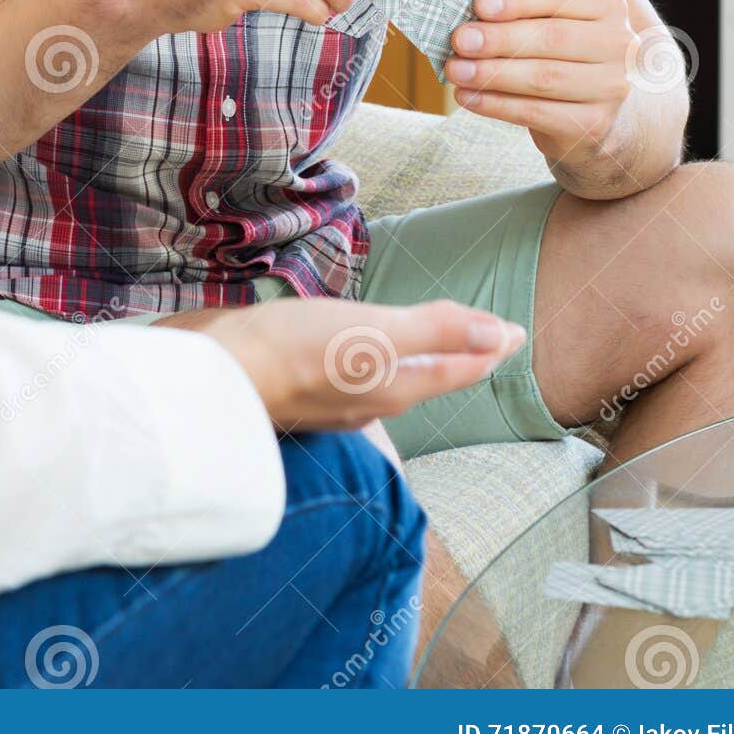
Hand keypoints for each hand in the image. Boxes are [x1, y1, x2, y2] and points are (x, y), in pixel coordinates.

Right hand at [159, 298, 525, 434]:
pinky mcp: (305, 390)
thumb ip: (436, 331)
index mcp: (396, 388)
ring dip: (420, 360)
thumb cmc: (296, 350)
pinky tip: (361, 350)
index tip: (517, 332)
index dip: (488, 346)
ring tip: (432, 342)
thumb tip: (501, 334)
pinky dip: (377, 359)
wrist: (217, 375)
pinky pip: (358, 376)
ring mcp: (336, 402)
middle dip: (459, 358)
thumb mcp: (374, 332)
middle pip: (429, 377)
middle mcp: (372, 402)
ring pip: (393, 380)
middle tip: (484, 338)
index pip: (458, 368)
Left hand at [444, 0, 638, 166]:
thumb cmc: (564, 57)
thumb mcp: (557, 24)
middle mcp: (618, 45)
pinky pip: (537, 113)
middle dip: (499, 39)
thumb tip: (470, 14)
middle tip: (459, 40)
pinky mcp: (594, 124)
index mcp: (608, 7)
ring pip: (543, 77)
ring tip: (455, 70)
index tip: (480, 5)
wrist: (600, 114)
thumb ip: (525, 13)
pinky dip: (496, 105)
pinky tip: (468, 97)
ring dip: (492, 73)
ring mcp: (611, 87)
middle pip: (552, 37)